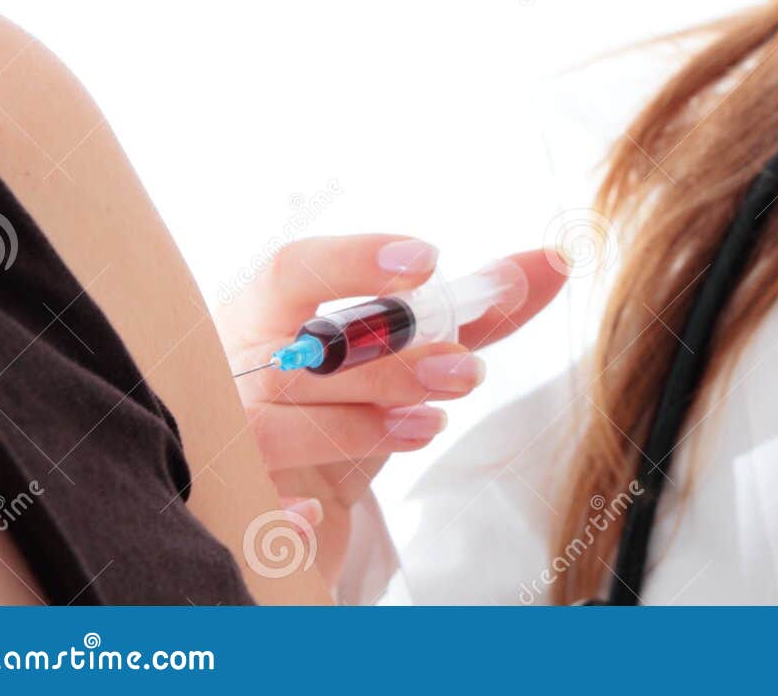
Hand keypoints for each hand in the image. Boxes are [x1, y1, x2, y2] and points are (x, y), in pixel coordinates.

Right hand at [217, 234, 567, 583]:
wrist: (284, 498)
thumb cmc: (340, 406)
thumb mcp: (402, 356)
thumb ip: (474, 311)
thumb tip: (555, 261)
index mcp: (265, 315)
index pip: (295, 269)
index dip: (356, 260)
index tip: (428, 261)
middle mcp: (233, 368)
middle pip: (301, 354)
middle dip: (390, 362)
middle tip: (466, 370)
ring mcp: (222, 436)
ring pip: (272, 426)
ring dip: (359, 423)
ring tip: (430, 424)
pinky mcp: (229, 504)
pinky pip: (241, 508)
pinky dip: (276, 513)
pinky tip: (312, 515)